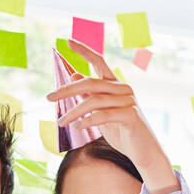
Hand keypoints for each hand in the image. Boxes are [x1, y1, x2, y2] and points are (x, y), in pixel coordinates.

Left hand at [48, 39, 171, 176]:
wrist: (144, 152)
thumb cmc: (122, 132)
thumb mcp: (101, 112)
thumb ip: (89, 96)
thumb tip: (73, 76)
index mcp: (116, 85)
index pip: (99, 62)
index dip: (84, 51)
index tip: (68, 41)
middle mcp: (123, 89)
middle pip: (90, 83)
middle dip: (67, 90)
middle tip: (49, 97)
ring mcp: (129, 101)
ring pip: (94, 101)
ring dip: (74, 112)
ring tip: (61, 123)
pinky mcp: (131, 115)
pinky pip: (104, 115)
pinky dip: (88, 121)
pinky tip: (78, 127)